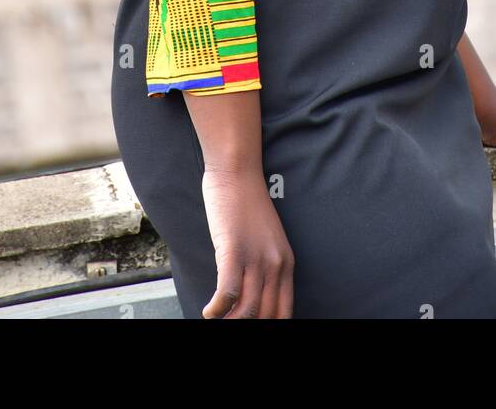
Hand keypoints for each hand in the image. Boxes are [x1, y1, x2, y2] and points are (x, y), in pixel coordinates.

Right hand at [199, 164, 294, 317]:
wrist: (237, 171)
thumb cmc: (246, 203)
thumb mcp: (266, 239)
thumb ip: (264, 266)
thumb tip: (252, 296)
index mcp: (286, 263)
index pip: (283, 312)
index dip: (268, 325)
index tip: (252, 325)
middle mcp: (275, 264)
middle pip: (265, 315)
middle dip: (247, 325)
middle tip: (229, 323)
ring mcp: (255, 258)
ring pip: (247, 311)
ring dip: (230, 322)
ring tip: (217, 320)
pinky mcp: (233, 250)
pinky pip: (227, 293)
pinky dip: (217, 310)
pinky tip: (209, 312)